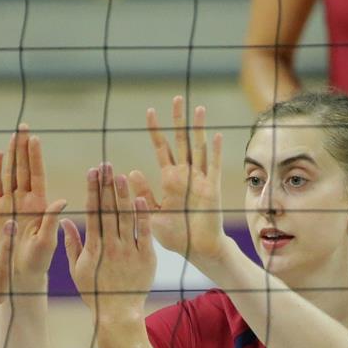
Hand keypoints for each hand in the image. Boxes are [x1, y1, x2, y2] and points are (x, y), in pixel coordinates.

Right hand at [0, 126, 66, 301]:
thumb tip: (63, 201)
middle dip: (21, 148)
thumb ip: (52, 221)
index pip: (36, 175)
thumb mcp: (46, 242)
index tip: (34, 138)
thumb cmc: (37, 262)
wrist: (19, 275)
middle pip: (22, 169)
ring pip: (7, 175)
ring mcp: (9, 204)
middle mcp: (23, 201)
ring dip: (7, 157)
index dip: (34, 157)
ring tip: (8, 138)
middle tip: (22, 126)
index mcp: (38, 205)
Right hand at [62, 164, 155, 322]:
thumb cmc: (95, 292)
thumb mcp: (77, 269)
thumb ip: (72, 244)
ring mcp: (129, 251)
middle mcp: (111, 246)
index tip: (92, 172)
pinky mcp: (146, 258)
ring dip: (123, 196)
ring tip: (120, 175)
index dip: (92, 190)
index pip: (92, 212)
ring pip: (125, 218)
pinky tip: (140, 199)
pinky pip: (144, 234)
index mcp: (93, 247)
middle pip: (108, 210)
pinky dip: (142, 217)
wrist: (118, 314)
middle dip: (106, 186)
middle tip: (106, 164)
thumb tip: (64, 221)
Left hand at [131, 96, 224, 263]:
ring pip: (199, 148)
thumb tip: (131, 171)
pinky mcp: (212, 189)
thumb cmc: (175, 235)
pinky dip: (215, 151)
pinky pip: (214, 167)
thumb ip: (142, 193)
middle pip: (181, 141)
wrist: (196, 249)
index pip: (161, 148)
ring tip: (198, 108)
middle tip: (176, 98)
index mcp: (169, 179)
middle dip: (178, 120)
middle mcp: (185, 175)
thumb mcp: (151, 213)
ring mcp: (200, 179)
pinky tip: (215, 135)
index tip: (150, 111)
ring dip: (198, 128)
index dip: (156, 130)